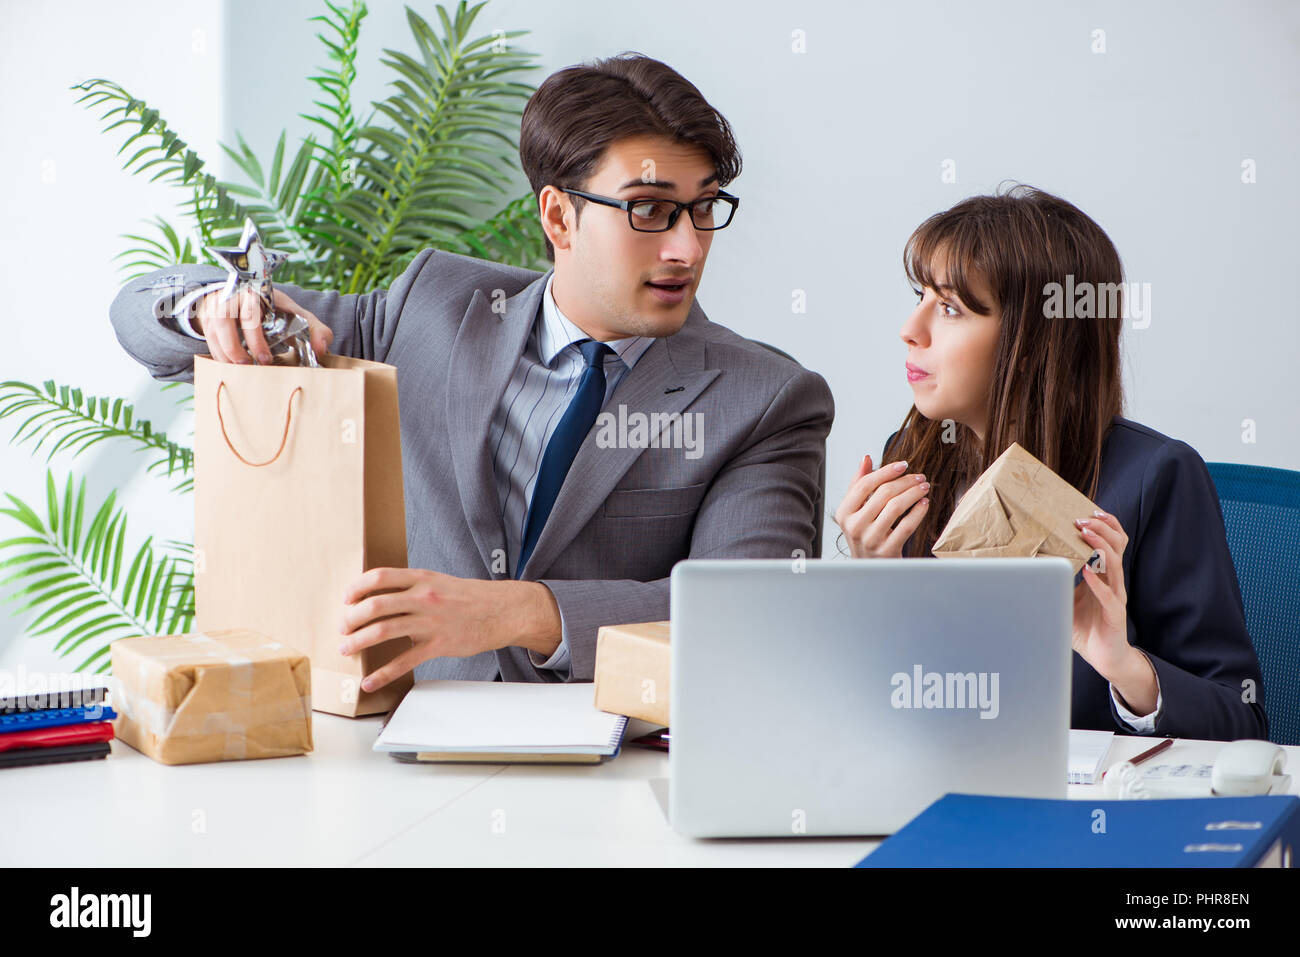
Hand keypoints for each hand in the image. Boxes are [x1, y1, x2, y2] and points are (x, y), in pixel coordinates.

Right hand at [193, 286, 333, 364]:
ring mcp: (216, 305)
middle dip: (236, 348)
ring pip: (212, 331)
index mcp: (256, 292)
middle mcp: (232, 295)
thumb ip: (316, 330)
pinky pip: (207, 337)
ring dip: (225, 354)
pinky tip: (230, 366)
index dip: (255, 338)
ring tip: (240, 369)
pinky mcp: (206, 317)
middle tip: (250, 367)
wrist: (249, 296)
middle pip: (224, 321)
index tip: (265, 359)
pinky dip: (217, 354)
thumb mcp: (298, 315)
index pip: (250, 312)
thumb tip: (321, 349)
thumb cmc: (276, 310)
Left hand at [337, 568, 562, 690]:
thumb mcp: (439, 582)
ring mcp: (431, 622)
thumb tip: (381, 598)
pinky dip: (383, 674)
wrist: (503, 611)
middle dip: (352, 619)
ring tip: (347, 649)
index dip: (358, 587)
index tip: (346, 598)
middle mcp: (424, 598)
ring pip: (385, 631)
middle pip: (376, 605)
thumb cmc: (469, 598)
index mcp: (422, 579)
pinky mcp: (439, 645)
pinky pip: (405, 661)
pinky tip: (370, 682)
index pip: (381, 576)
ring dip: (359, 642)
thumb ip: (412, 588)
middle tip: (343, 628)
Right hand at [833, 454, 929, 557]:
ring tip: (924, 487)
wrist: (870, 567)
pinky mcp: (887, 550)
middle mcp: (854, 527)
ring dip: (914, 493)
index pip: (864, 484)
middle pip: (883, 494)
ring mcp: (870, 540)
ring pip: (896, 507)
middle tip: (919, 477)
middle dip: (905, 481)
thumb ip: (859, 484)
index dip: (885, 471)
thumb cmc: (865, 533)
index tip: (903, 465)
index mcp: (844, 513)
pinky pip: (907, 526)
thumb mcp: (856, 510)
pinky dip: (918, 511)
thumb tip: (866, 458)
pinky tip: (925, 503)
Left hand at [1072, 510, 1156, 713]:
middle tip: (1083, 519)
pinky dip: (1098, 582)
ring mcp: (1117, 596)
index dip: (1106, 525)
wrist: (1105, 656)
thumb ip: (1055, 581)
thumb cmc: (1086, 626)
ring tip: (1086, 534)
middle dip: (1102, 529)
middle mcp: (1114, 581)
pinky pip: (1109, 595)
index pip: (1112, 543)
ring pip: (1116, 565)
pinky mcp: (1115, 614)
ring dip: (1100, 547)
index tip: (1091, 511)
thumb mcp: (1066, 598)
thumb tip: (1028, 566)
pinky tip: (1088, 572)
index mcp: (1105, 575)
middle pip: (1117, 546)